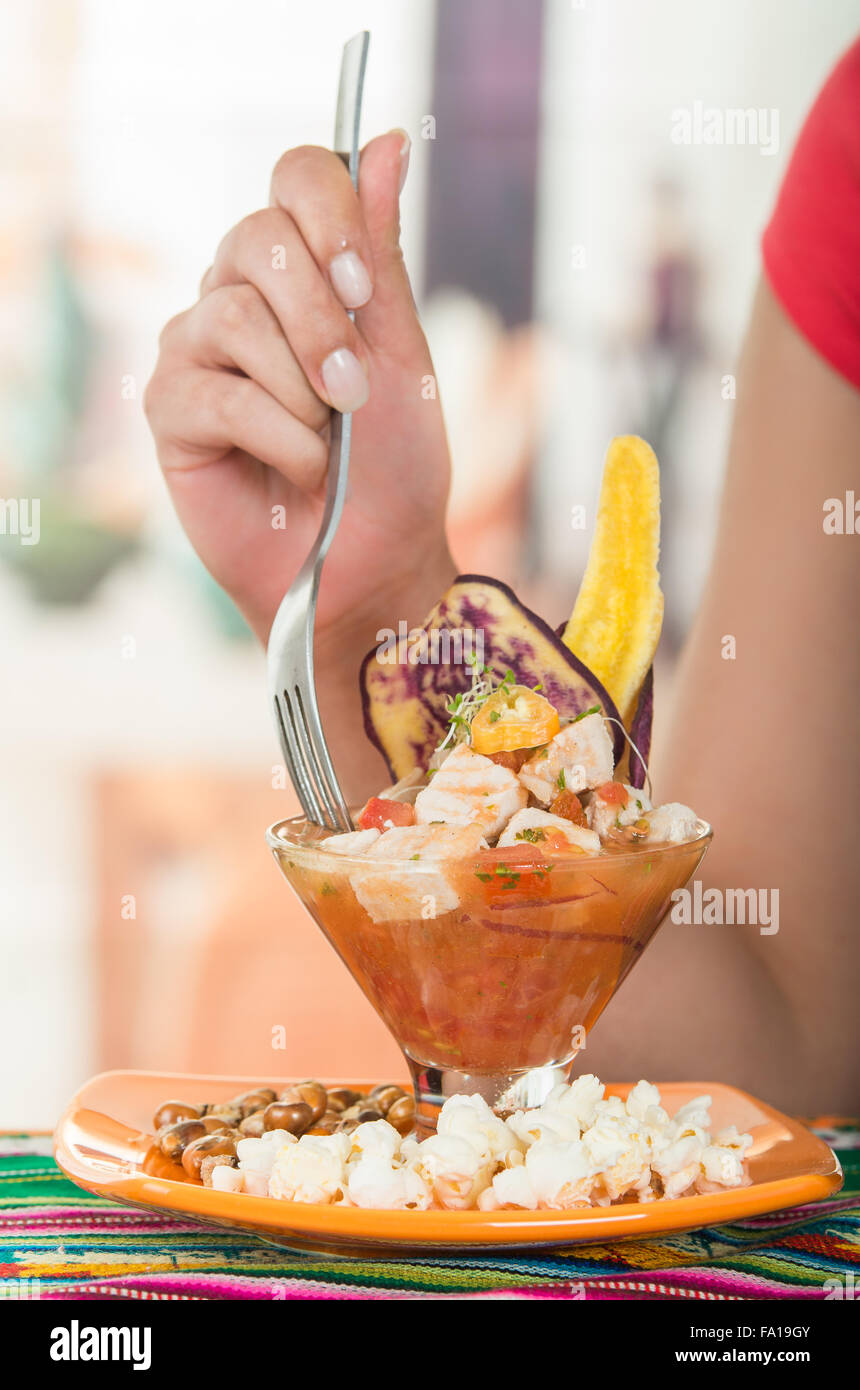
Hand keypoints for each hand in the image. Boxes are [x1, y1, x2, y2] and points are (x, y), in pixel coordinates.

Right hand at [145, 130, 453, 653]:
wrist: (373, 561)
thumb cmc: (393, 464)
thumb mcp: (400, 351)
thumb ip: (379, 254)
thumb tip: (384, 140)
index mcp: (302, 268)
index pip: (295, 177)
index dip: (328, 213)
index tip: (361, 286)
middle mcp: (239, 293)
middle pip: (257, 238)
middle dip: (321, 320)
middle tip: (353, 391)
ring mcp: (196, 348)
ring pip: (236, 316)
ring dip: (305, 391)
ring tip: (328, 444)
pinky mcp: (170, 410)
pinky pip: (220, 393)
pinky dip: (278, 437)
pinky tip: (295, 470)